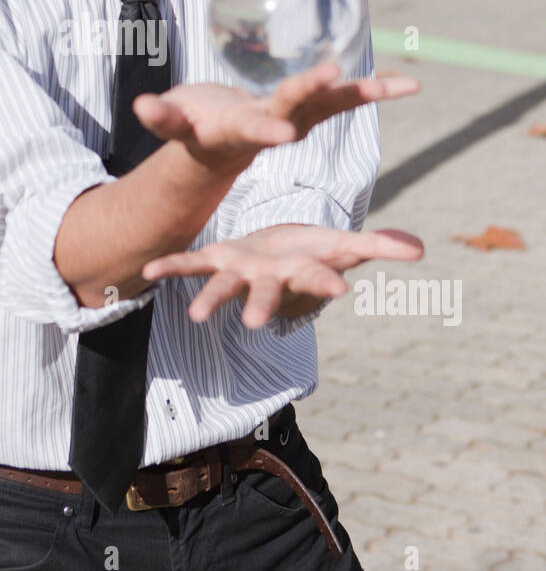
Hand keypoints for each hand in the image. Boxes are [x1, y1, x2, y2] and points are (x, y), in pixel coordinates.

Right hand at [133, 62, 419, 173]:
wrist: (218, 147)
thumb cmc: (190, 129)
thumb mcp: (173, 125)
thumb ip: (162, 118)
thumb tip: (141, 107)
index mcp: (240, 131)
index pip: (255, 128)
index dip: (267, 128)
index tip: (283, 132)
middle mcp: (274, 127)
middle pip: (297, 109)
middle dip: (313, 92)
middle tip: (334, 74)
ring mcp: (295, 119)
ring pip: (332, 105)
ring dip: (365, 95)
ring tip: (405, 88)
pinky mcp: (308, 109)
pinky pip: (344, 98)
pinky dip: (374, 91)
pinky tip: (409, 85)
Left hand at [141, 223, 424, 327]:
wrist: (277, 255)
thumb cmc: (314, 253)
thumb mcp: (346, 245)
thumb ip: (380, 247)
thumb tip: (422, 249)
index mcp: (302, 272)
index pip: (319, 279)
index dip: (328, 284)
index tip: (340, 291)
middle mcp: (269, 279)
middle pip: (266, 294)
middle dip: (260, 307)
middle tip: (254, 325)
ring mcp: (240, 272)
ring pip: (224, 287)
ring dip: (210, 301)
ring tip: (195, 316)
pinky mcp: (216, 259)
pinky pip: (190, 263)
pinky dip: (171, 266)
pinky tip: (148, 270)